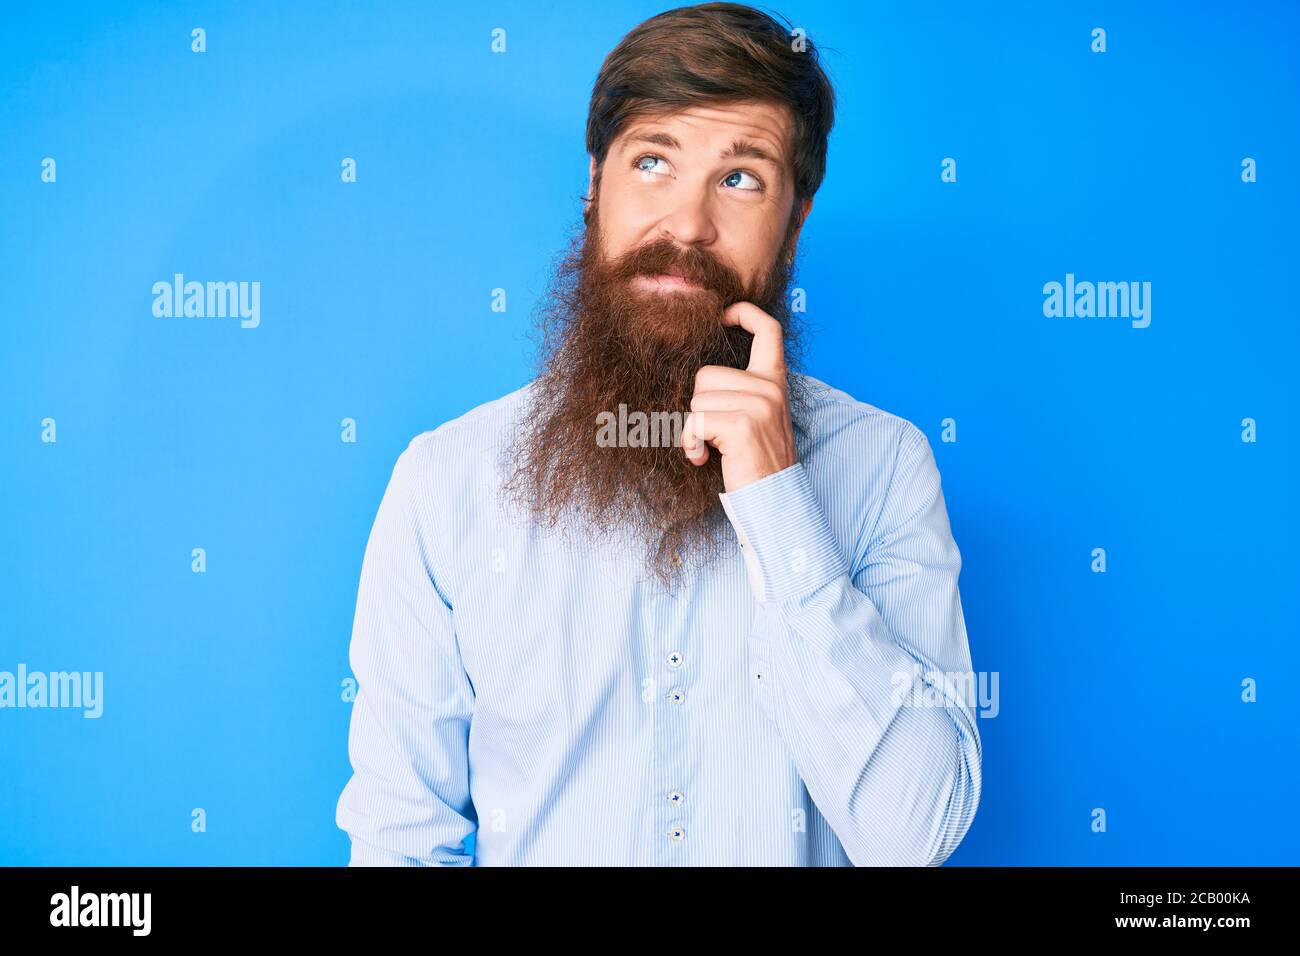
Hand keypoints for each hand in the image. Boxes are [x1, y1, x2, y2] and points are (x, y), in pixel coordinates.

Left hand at [682, 301, 796, 491]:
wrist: (774, 501)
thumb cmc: (757, 463)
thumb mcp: (757, 418)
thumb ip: (742, 391)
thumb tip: (702, 375)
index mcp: (775, 382)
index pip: (768, 330)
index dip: (744, 313)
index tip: (722, 315)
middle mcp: (771, 388)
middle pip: (706, 374)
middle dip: (699, 406)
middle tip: (714, 434)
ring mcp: (759, 405)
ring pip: (697, 399)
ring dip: (694, 428)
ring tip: (712, 448)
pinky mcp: (743, 425)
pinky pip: (695, 421)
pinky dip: (690, 442)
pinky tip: (703, 458)